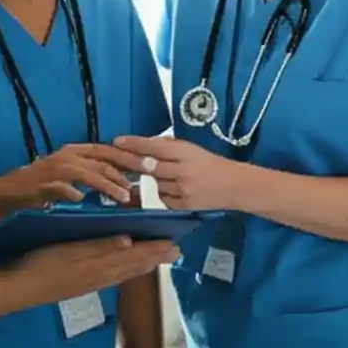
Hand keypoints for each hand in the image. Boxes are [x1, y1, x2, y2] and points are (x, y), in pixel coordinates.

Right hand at [0, 144, 146, 210]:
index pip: (109, 150)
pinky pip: (65, 187)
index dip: (129, 157)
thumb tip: (123, 177)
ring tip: (124, 197)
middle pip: (104, 159)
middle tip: (142, 183)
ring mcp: (57, 168)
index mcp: (77, 150)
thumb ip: (94, 171)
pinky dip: (75, 193)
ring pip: (89, 173)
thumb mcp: (72, 172)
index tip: (148, 166)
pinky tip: (84, 200)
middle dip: (125, 170)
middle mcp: (70, 154)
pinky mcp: (46, 183)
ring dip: (108, 185)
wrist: (13, 189)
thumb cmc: (46, 182)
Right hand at [11, 236, 178, 305]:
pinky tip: (126, 267)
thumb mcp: (71, 249)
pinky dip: (127, 269)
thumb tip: (129, 240)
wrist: (19, 287)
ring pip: (125, 272)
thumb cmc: (43, 263)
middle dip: (155, 257)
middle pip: (134, 266)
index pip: (135, 256)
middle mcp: (101, 276)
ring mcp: (91, 282)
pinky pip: (113, 276)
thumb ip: (100, 246)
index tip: (174, 243)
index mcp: (100, 266)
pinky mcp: (82, 284)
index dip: (155, 250)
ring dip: (143, 264)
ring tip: (158, 258)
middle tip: (175, 251)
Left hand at [115, 135, 244, 210]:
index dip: (134, 144)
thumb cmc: (212, 164)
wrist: (234, 186)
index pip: (153, 147)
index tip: (117, 141)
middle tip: (113, 157)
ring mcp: (181, 190)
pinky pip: (162, 199)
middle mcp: (181, 171)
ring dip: (149, 180)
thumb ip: (170, 148)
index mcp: (185, 153)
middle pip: (148, 166)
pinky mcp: (182, 205)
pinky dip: (160, 193)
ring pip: (153, 184)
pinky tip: (168, 189)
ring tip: (152, 175)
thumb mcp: (192, 149)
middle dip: (128, 161)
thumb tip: (146, 145)